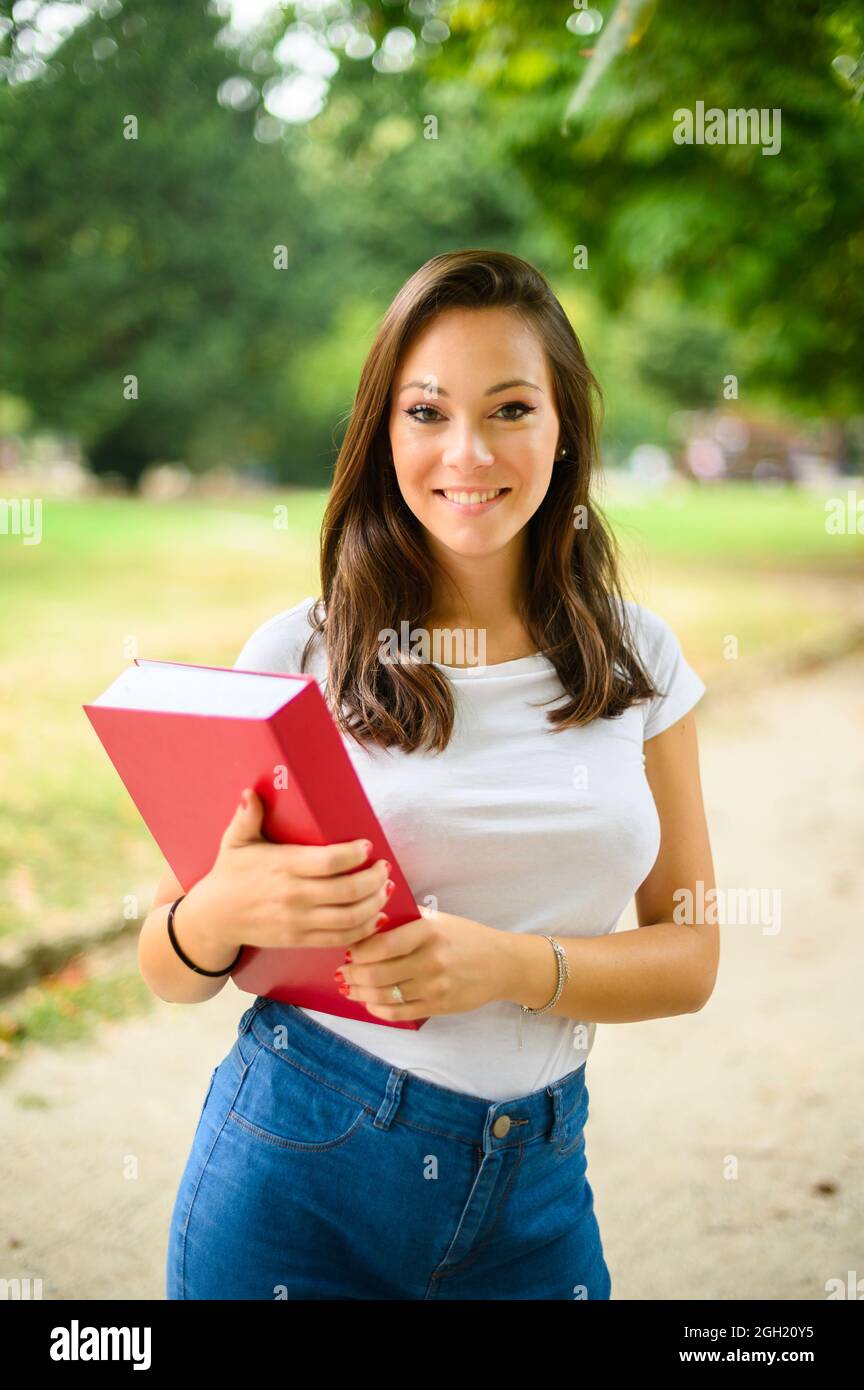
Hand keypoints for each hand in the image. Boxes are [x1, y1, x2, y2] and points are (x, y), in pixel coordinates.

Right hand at [186, 788, 392, 952]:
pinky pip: (340, 938)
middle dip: (374, 879)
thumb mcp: (235, 842)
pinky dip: (364, 929)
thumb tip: (252, 793)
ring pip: (349, 917)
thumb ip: (248, 817)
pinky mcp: (300, 940)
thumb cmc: (230, 874)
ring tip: (386, 888)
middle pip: (348, 890)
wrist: (214, 918)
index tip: (368, 846)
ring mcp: (298, 921)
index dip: (355, 854)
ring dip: (375, 903)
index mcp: (283, 866)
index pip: (329, 861)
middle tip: (384, 867)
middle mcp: (294, 896)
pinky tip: (377, 916)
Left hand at [335, 904, 507, 1020]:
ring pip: (384, 994)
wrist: (502, 965)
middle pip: (377, 972)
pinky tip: (369, 1002)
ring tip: (350, 987)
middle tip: (343, 971)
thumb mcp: (440, 919)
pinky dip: (377, 1009)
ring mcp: (434, 986)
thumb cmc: (467, 937)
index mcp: (429, 932)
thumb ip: (407, 920)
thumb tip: (369, 920)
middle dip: (353, 974)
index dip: (358, 950)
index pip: (381, 944)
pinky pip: (398, 1012)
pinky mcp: (437, 1006)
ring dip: (360, 992)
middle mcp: (431, 960)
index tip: (349, 950)